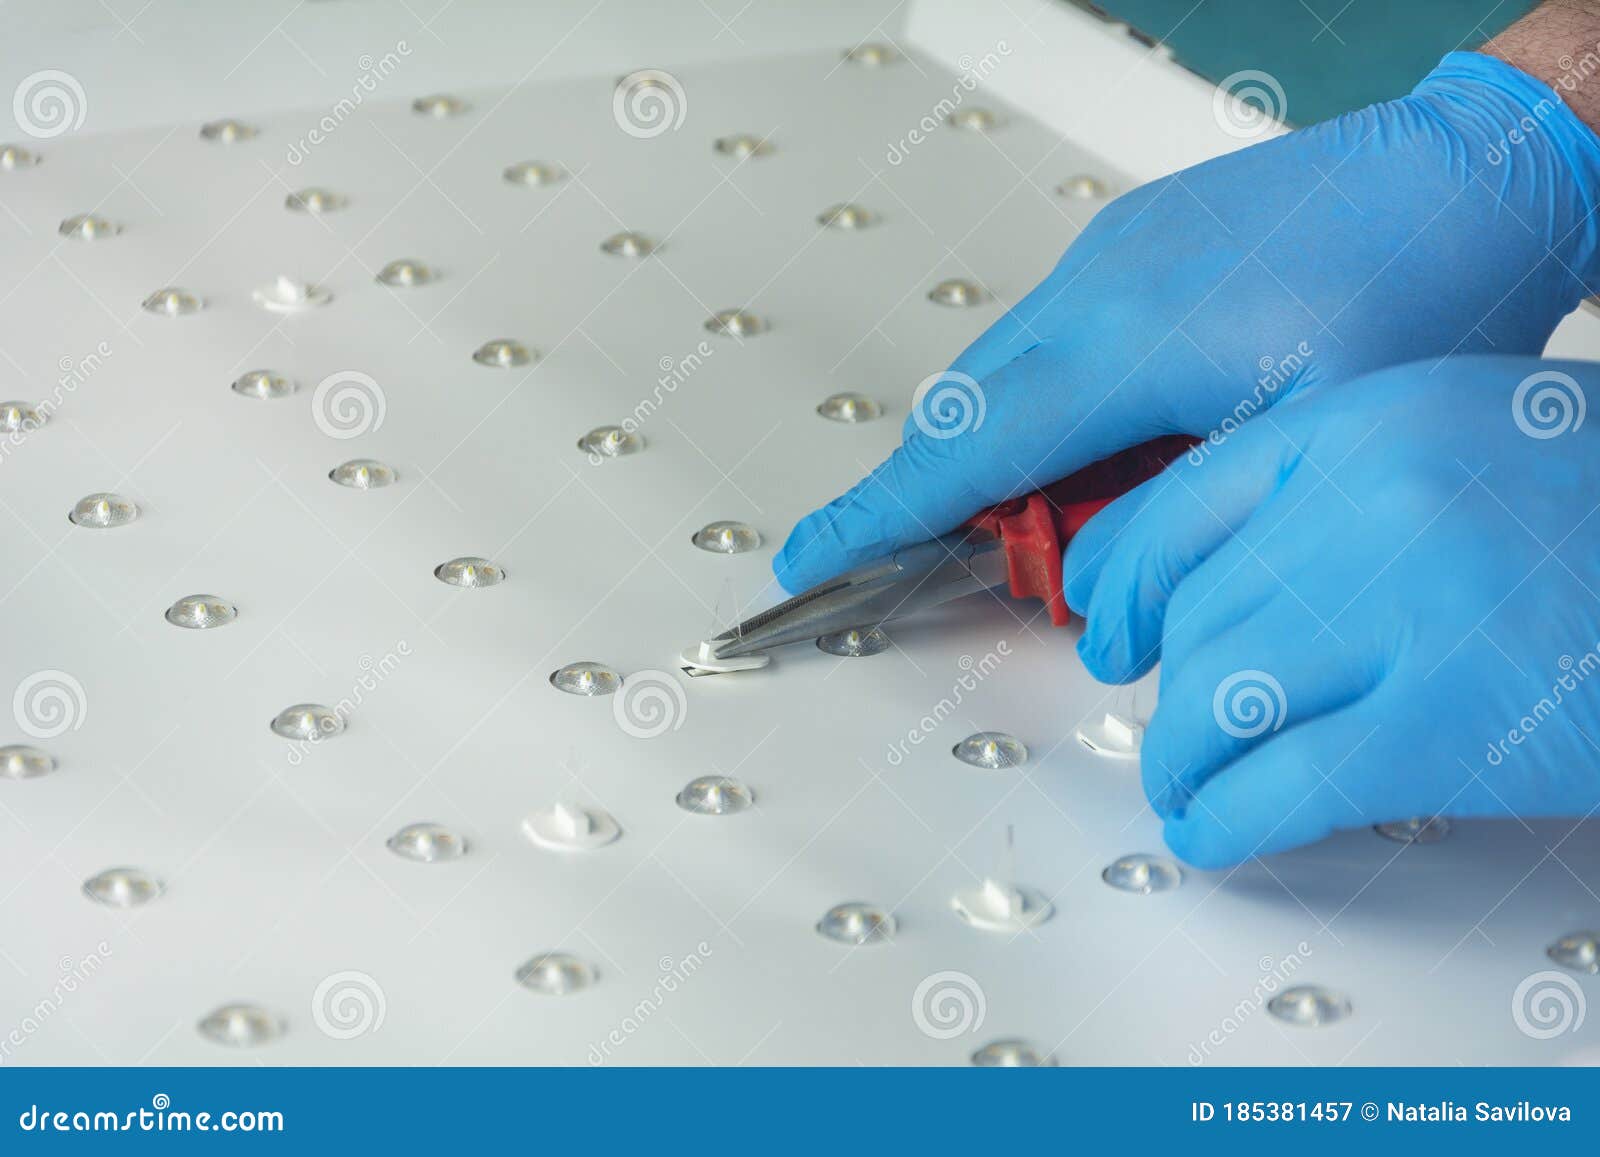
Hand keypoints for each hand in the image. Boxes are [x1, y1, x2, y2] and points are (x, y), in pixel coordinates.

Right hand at [775, 51, 1599, 593]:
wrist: (1478, 169)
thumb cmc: (1425, 288)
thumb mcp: (1299, 452)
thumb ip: (1171, 522)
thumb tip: (1093, 577)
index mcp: (1128, 341)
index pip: (965, 451)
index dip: (877, 516)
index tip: (809, 559)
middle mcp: (1095, 285)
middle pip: (965, 415)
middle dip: (957, 504)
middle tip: (1026, 564)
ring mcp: (1107, 254)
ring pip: (1004, 376)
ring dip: (1019, 456)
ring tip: (1107, 504)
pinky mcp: (1130, 242)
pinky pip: (1049, 336)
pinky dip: (1056, 405)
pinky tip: (1133, 436)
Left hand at [1064, 355, 1599, 867]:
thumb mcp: (1467, 437)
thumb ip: (1342, 487)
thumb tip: (1213, 581)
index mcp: (1369, 418)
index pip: (1180, 506)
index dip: (1127, 588)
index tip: (1115, 634)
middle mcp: (1371, 500)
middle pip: (1200, 617)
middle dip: (1175, 690)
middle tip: (1182, 728)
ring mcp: (1406, 609)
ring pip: (1216, 701)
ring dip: (1185, 763)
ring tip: (1193, 788)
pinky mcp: (1448, 726)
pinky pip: (1277, 787)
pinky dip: (1225, 823)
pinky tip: (1219, 833)